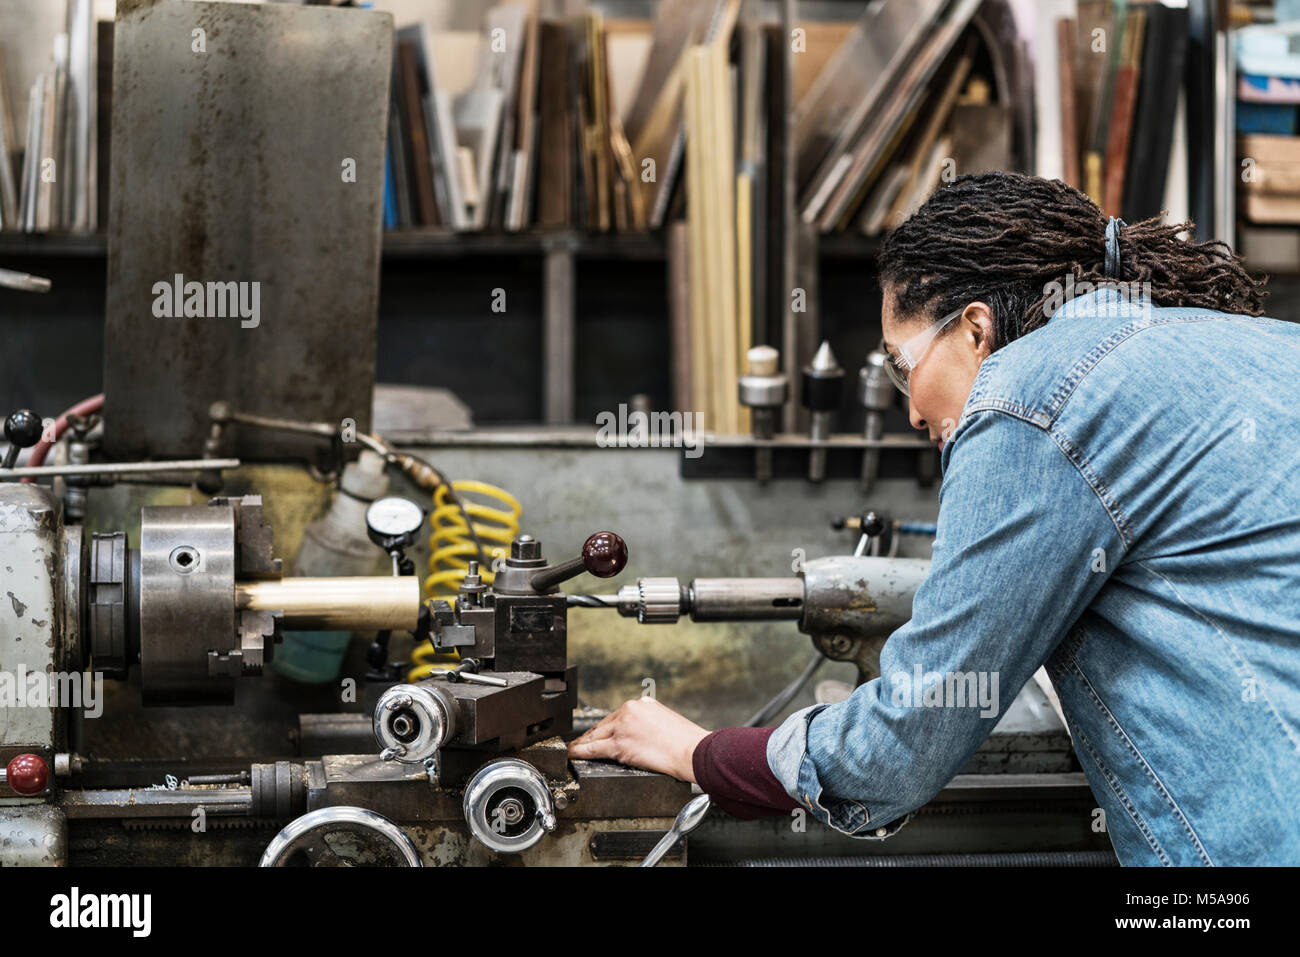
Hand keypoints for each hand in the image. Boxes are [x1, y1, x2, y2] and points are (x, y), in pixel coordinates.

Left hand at [567, 697, 710, 782]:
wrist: (693, 751)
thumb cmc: (686, 741)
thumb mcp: (666, 720)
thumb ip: (649, 721)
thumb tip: (639, 731)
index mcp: (641, 704)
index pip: (617, 716)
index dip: (606, 728)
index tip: (600, 734)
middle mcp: (629, 711)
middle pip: (604, 725)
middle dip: (592, 736)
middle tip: (581, 743)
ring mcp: (623, 728)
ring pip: (596, 736)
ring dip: (583, 744)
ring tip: (574, 749)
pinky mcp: (620, 745)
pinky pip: (593, 749)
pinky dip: (580, 752)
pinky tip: (572, 754)